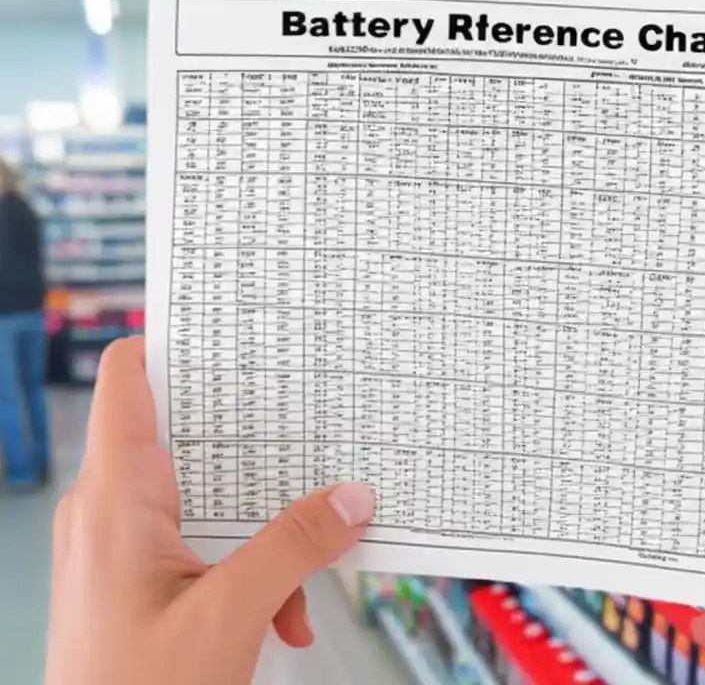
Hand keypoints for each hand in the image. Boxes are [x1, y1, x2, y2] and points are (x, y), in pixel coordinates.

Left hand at [46, 337, 376, 684]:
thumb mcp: (231, 614)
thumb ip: (295, 548)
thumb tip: (349, 499)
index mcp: (117, 498)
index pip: (132, 380)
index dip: (179, 342)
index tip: (238, 329)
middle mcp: (113, 512)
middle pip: (193, 441)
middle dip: (263, 461)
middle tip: (316, 447)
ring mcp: (125, 547)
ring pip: (211, 504)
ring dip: (266, 537)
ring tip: (301, 582)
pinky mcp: (141, 581)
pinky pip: (207, 549)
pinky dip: (252, 574)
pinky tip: (281, 616)